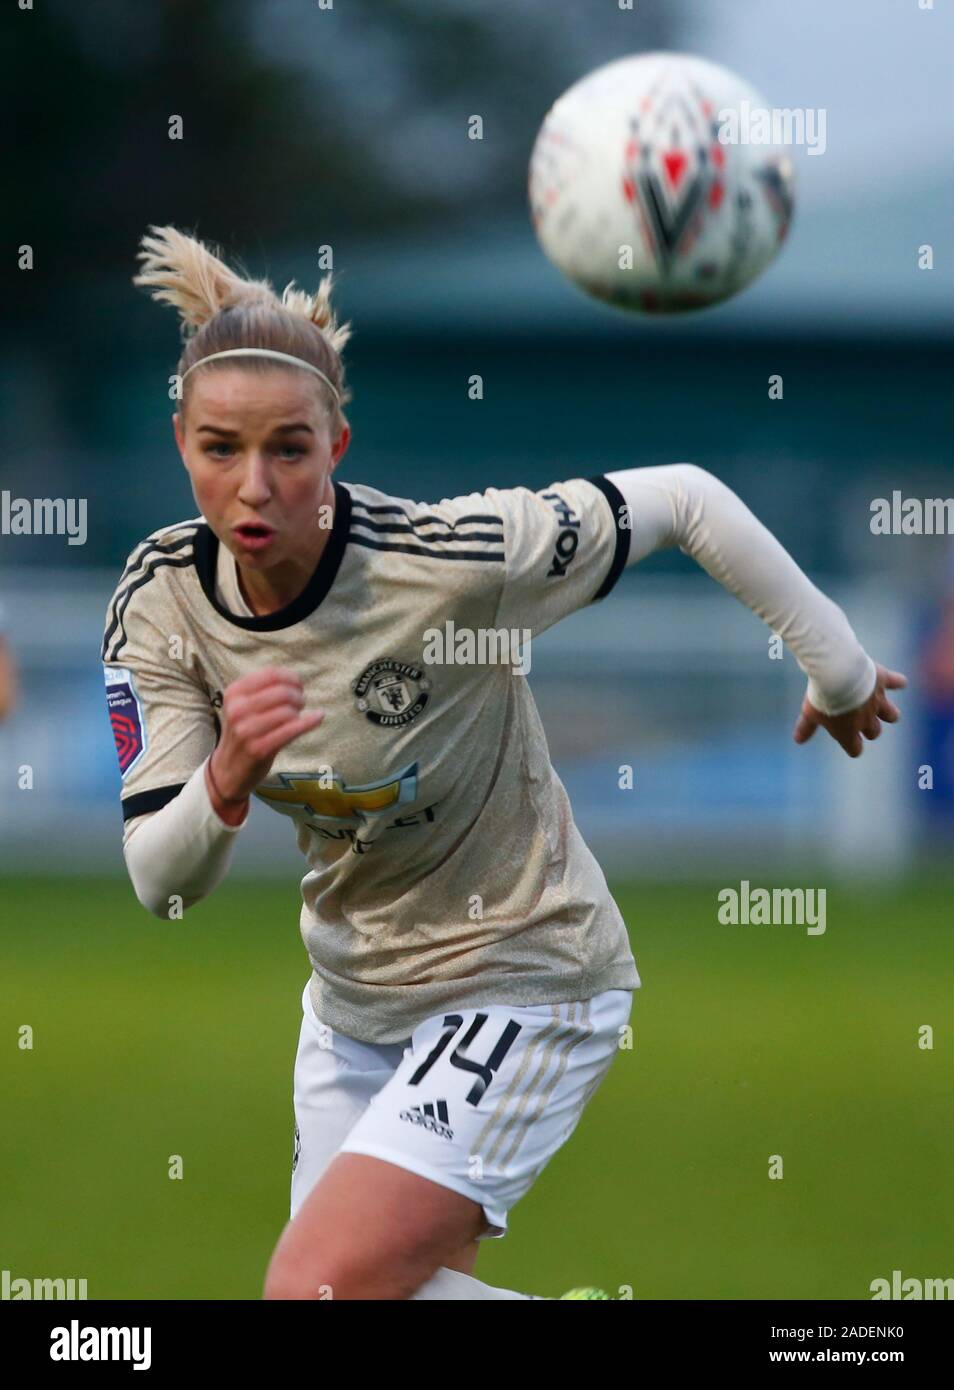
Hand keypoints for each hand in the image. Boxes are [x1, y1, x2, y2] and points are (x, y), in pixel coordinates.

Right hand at [206, 666, 322, 820]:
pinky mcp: (260, 749)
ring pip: (288, 711)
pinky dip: (310, 722)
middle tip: (300, 703)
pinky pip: (292, 730)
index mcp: (234, 693)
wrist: (227, 769)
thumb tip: (295, 679)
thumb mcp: (242, 706)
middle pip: (282, 692)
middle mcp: (237, 710)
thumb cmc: (243, 733)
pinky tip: (318, 717)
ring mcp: (247, 730)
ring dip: (300, 711)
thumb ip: (263, 689)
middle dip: (298, 695)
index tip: (298, 685)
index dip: (291, 677)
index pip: (271, 674)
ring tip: (297, 716)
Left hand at [793, 664, 906, 757]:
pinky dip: (898, 682)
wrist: (838, 673)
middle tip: (859, 718)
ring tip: (881, 706)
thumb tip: (798, 740)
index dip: (853, 747)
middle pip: (874, 732)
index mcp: (848, 731)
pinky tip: (898, 682)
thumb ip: (806, 727)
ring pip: (892, 715)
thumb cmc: (822, 695)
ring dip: (888, 713)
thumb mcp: (810, 713)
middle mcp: (866, 719)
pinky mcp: (884, 681)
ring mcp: (878, 701)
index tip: (849, 742)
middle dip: (869, 728)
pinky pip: (897, 683)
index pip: (855, 749)